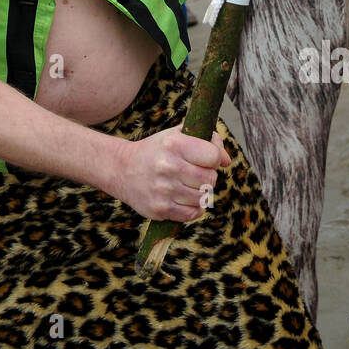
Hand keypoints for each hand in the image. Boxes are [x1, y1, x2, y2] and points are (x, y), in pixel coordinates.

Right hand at [115, 126, 229, 221]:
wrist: (122, 169)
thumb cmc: (158, 150)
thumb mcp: (178, 135)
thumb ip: (207, 140)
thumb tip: (226, 161)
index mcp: (174, 144)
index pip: (213, 156)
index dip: (214, 158)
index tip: (205, 158)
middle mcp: (168, 166)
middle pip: (210, 179)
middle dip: (207, 176)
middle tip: (195, 173)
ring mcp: (164, 189)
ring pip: (203, 198)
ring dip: (200, 193)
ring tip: (187, 185)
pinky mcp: (160, 209)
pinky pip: (193, 213)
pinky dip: (194, 208)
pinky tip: (184, 198)